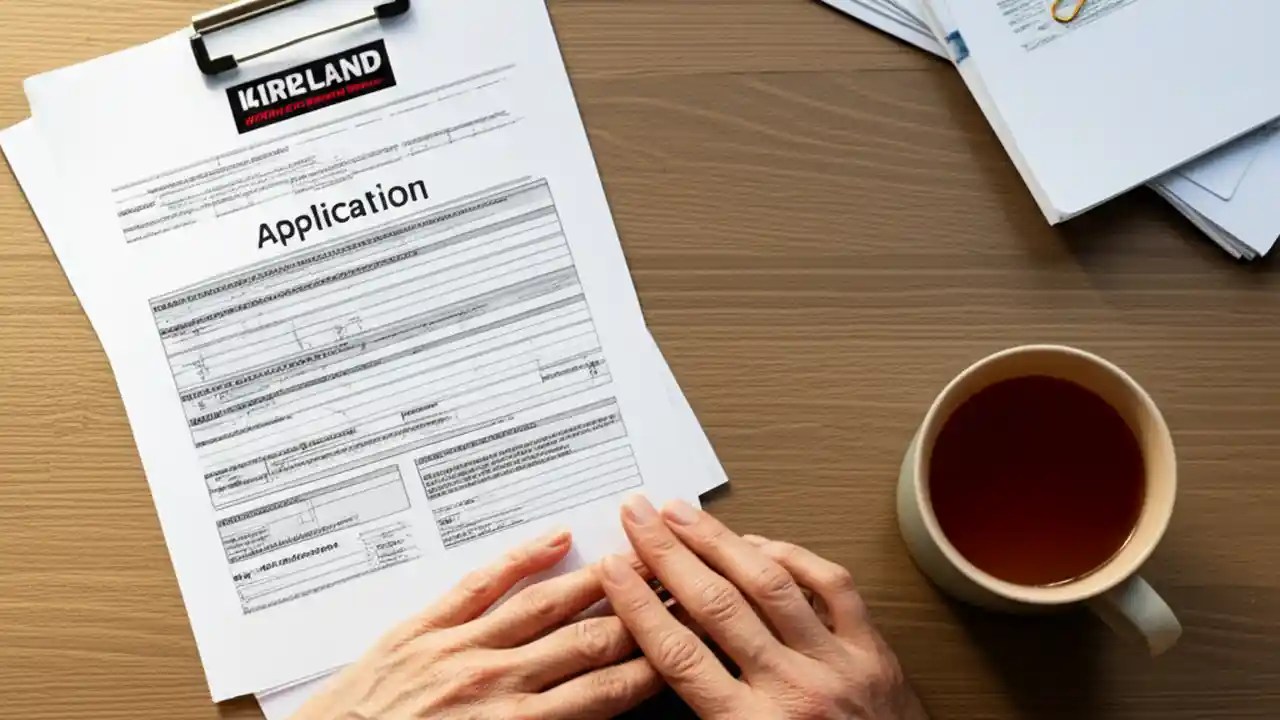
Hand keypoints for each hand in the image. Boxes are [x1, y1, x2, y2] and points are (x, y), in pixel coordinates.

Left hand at [294, 530, 661, 719]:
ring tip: (637, 558)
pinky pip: (481, 582)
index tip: (685, 642)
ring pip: (545, 604)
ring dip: (598, 580)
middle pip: (589, 640)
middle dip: (642, 615)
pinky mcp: (421, 627)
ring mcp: (458, 648)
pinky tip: (556, 538)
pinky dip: (522, 557)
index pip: (606, 692)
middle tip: (679, 589)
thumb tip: (592, 716)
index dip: (654, 663)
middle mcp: (495, 683)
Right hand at [598, 497, 927, 719]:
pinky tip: (759, 541)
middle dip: (670, 554)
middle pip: (718, 606)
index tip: (616, 570)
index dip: (640, 606)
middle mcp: (795, 692)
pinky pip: (831, 586)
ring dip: (720, 541)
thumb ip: (708, 717)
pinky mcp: (872, 651)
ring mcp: (837, 665)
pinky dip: (791, 556)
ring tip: (684, 514)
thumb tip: (664, 659)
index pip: (681, 656)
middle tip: (639, 516)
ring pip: (770, 584)